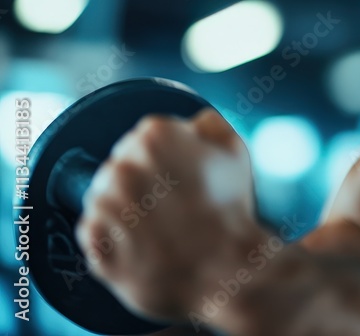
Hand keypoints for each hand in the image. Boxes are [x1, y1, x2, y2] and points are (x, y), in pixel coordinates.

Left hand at [76, 108, 266, 321]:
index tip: (179, 181)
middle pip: (120, 168)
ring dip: (124, 212)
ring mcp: (104, 202)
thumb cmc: (231, 211)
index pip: (144, 140)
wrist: (223, 269)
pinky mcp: (93, 239)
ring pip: (104, 199)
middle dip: (140, 186)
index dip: (164, 162)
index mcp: (154, 135)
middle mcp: (122, 163)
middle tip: (171, 209)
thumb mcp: (235, 153)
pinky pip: (93, 233)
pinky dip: (111, 240)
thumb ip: (209, 126)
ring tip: (159, 231)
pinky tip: (143, 246)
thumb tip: (193, 123)